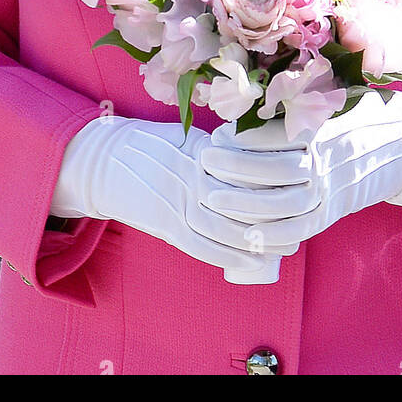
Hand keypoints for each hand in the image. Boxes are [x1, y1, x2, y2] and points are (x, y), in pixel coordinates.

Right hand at [51, 115, 296, 280]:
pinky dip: (227, 257)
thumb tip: (257, 163)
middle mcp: (192, 175)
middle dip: (271, 220)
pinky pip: (200, 245)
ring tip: (281, 250)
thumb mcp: (186, 138)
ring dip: (255, 243)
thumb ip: (219, 151)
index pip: (246, 172)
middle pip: (241, 202)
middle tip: (297, 231)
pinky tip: (250, 263)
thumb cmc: (150, 146)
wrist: (105, 161)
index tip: (297, 198)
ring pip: (224, 227)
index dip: (273, 189)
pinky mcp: (164, 222)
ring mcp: (177, 201)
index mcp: (201, 151)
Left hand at [198, 90, 401, 250]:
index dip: (239, 140)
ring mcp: (330, 191)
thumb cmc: (357, 112)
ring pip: (281, 206)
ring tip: (213, 197)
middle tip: (204, 164)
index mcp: (323, 128)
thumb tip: (244, 100)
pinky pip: (297, 231)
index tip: (216, 136)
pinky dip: (269, 235)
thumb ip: (293, 98)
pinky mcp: (331, 213)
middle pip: (272, 172)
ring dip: (242, 205)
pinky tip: (244, 231)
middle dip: (232, 171)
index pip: (273, 137)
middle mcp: (326, 161)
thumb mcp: (329, 96)